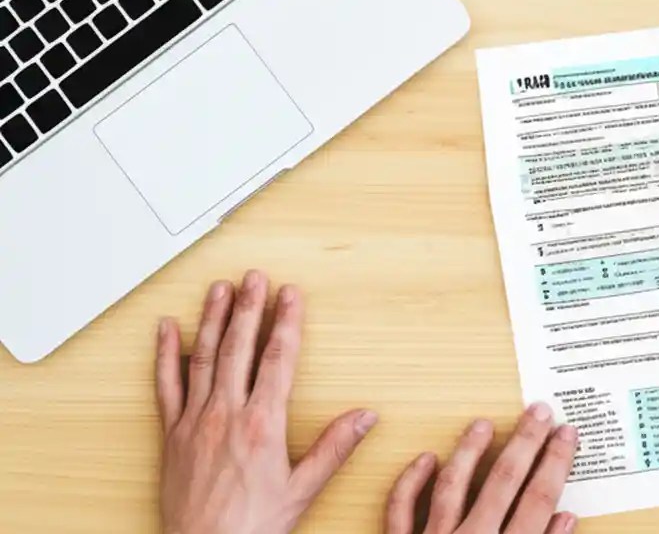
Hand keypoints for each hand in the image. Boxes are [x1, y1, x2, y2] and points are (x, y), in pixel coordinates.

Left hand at [155, 272, 378, 533]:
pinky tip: (170, 329)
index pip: (278, 359)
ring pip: (204, 358)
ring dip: (213, 319)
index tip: (291, 295)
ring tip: (221, 289)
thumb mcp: (303, 488)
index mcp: (262, 424)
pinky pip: (167, 386)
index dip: (286, 322)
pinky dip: (167, 355)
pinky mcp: (171, 434)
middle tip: (256, 277)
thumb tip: (365, 417)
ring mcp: (195, 421)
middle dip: (250, 308)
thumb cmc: (251, 526)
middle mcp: (227, 415)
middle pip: (240, 348)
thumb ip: (334, 448)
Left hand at [384, 403, 578, 533]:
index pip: (538, 500)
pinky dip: (412, 482)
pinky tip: (425, 458)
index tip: (566, 434)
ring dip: (469, 451)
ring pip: (452, 486)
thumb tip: (564, 519)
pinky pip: (402, 509)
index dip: (556, 463)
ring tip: (482, 423)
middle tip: (538, 412)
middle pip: (503, 482)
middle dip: (525, 443)